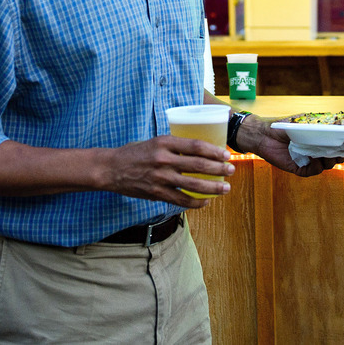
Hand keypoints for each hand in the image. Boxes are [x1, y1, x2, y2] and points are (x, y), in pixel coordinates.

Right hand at [100, 136, 234, 207]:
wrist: (111, 169)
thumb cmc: (134, 153)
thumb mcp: (155, 142)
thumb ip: (174, 146)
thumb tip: (199, 151)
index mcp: (165, 142)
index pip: (196, 145)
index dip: (214, 151)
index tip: (226, 154)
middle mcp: (164, 159)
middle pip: (199, 165)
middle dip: (219, 169)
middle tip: (232, 170)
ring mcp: (161, 178)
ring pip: (194, 185)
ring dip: (213, 187)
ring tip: (226, 188)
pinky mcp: (157, 193)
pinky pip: (182, 200)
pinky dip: (197, 203)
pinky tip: (206, 202)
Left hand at [241, 115, 343, 176]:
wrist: (262, 133)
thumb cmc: (283, 125)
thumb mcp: (303, 122)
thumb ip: (319, 124)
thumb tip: (339, 123)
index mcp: (317, 141)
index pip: (335, 146)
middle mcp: (313, 151)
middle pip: (332, 158)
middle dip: (339, 156)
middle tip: (343, 153)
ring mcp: (305, 160)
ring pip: (323, 165)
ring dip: (329, 162)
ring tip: (331, 157)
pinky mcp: (296, 167)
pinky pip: (309, 172)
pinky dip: (315, 168)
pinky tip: (317, 163)